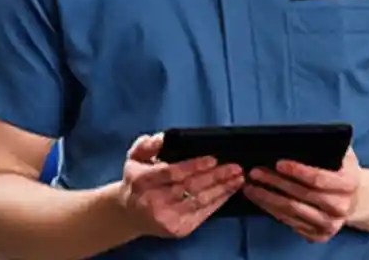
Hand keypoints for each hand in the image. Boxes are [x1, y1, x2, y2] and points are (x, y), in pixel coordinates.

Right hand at [117, 133, 244, 238]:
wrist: (131, 214)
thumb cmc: (137, 181)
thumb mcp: (134, 157)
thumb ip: (147, 145)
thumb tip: (163, 138)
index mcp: (141, 180)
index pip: (171, 173)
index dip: (194, 166)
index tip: (213, 159)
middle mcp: (153, 201)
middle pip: (189, 188)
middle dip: (215, 177)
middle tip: (234, 167)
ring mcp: (166, 218)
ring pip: (199, 201)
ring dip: (221, 190)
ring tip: (237, 178)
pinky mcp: (178, 229)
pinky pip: (202, 214)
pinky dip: (218, 202)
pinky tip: (228, 192)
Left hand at [242, 146, 361, 242]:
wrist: (353, 198)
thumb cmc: (340, 169)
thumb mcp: (339, 153)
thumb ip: (323, 145)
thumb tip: (297, 139)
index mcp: (349, 183)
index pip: (319, 178)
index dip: (298, 171)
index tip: (278, 163)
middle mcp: (342, 207)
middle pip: (301, 195)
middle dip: (275, 183)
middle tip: (255, 172)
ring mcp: (331, 224)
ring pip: (292, 212)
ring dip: (267, 198)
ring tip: (250, 186)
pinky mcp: (319, 235)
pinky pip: (290, 223)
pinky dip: (271, 210)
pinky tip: (260, 199)